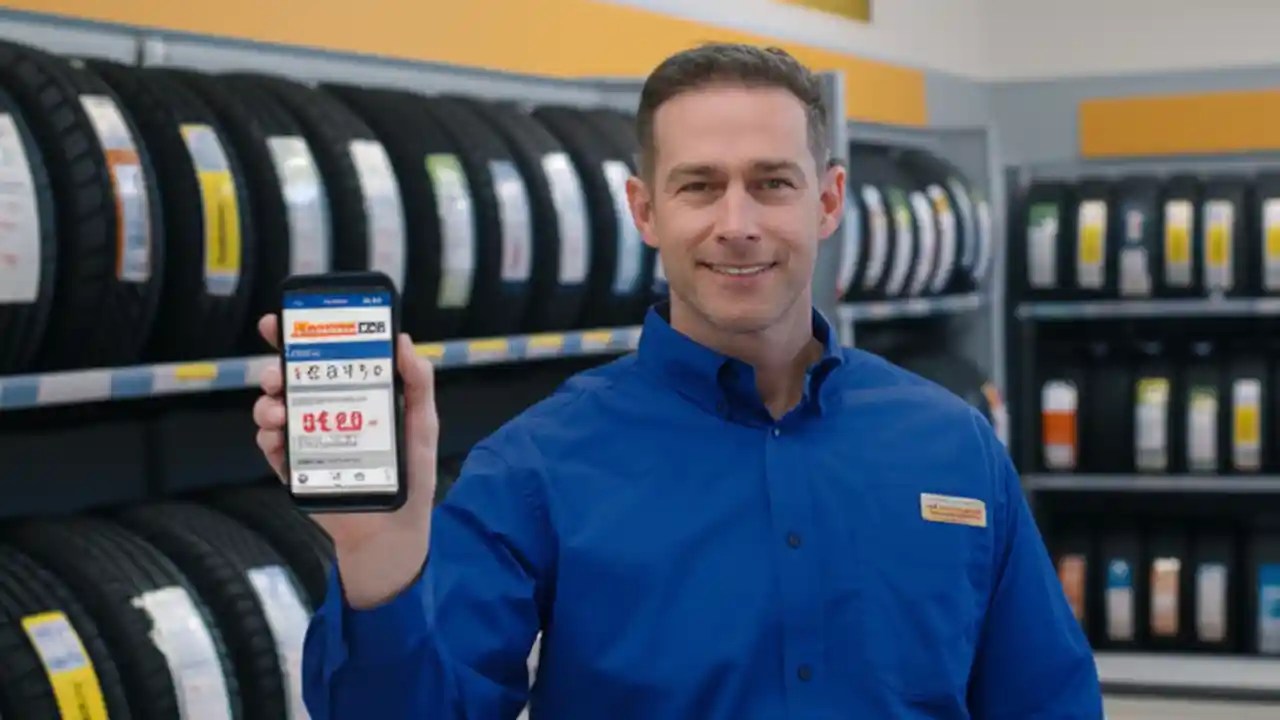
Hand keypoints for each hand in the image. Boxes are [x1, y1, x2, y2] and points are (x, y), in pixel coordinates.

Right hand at [252, 313, 437, 607]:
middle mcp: (322, 411)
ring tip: (279, 410)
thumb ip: (418, 383)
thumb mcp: (422, 424)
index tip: (281, 320)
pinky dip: (268, 438)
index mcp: (350, 394)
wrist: (393, 532)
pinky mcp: (293, 469)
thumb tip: (405, 341)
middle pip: (286, 379)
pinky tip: (277, 437)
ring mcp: (304, 439)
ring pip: (270, 410)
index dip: (296, 336)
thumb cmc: (411, 475)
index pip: (320, 358)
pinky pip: (270, 447)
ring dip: (267, 404)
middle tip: (278, 373)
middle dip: (272, 369)